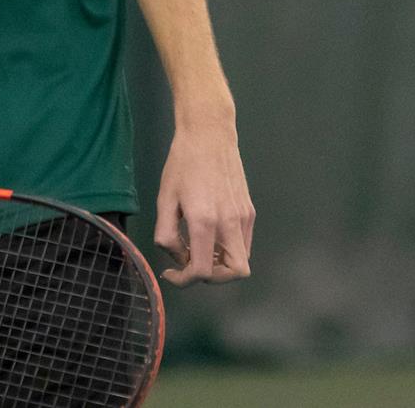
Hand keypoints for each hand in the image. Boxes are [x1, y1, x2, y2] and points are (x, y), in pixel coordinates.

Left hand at [153, 115, 254, 284]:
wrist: (209, 134)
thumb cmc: (182, 163)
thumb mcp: (164, 199)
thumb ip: (166, 234)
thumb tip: (177, 257)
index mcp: (204, 220)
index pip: (202, 271)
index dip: (184, 280)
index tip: (171, 272)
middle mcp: (230, 222)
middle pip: (235, 273)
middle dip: (213, 277)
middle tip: (191, 263)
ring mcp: (243, 217)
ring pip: (242, 260)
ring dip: (221, 264)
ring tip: (198, 247)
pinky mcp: (249, 210)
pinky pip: (244, 243)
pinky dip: (228, 249)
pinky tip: (210, 234)